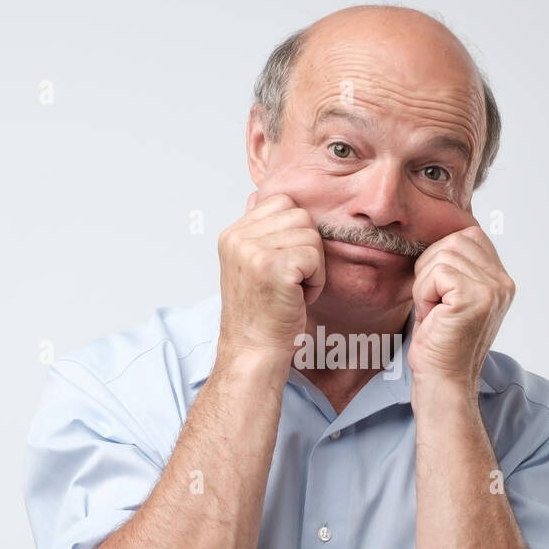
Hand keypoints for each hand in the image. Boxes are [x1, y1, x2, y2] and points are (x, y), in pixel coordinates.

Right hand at [215, 192, 325, 371]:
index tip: (283, 265)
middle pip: (300, 216)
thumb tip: (261, 196)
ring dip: (313, 267)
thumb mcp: (252, 264)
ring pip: (311, 235)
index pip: (282, 202)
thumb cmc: (261, 314)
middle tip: (290, 281)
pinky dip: (316, 281)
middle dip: (307, 249)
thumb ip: (258, 230)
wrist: (253, 352)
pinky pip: (315, 256)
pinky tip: (297, 298)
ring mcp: (253, 251)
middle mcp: (237, 238)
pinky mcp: (273, 267)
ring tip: (292, 290)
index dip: (294, 233)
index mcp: (232, 234)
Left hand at [408, 218, 514, 396]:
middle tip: (433, 303)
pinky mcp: (475, 297)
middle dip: (430, 268)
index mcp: (501, 281)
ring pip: (441, 255)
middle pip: (454, 240)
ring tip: (434, 312)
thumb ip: (456, 266)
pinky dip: (424, 294)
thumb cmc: (440, 343)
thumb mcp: (453, 297)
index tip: (438, 289)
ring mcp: (493, 289)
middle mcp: (503, 283)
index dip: (442, 256)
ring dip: (425, 284)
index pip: (469, 235)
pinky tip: (433, 317)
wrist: (443, 381)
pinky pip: (436, 273)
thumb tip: (438, 234)